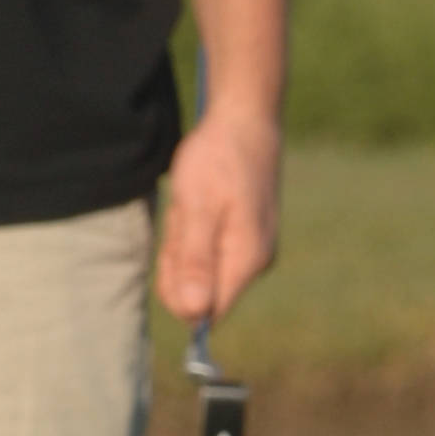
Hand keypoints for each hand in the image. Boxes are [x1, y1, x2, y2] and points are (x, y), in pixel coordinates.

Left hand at [155, 104, 278, 326]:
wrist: (245, 121)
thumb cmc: (218, 159)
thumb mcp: (196, 207)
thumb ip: (195, 261)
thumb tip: (194, 314)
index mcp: (246, 260)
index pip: (206, 311)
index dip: (180, 288)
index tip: (179, 243)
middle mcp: (255, 263)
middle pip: (199, 293)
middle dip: (179, 259)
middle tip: (185, 216)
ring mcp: (252, 251)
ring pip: (199, 270)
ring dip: (183, 242)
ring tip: (193, 204)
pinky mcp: (245, 239)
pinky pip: (207, 251)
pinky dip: (192, 231)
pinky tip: (200, 203)